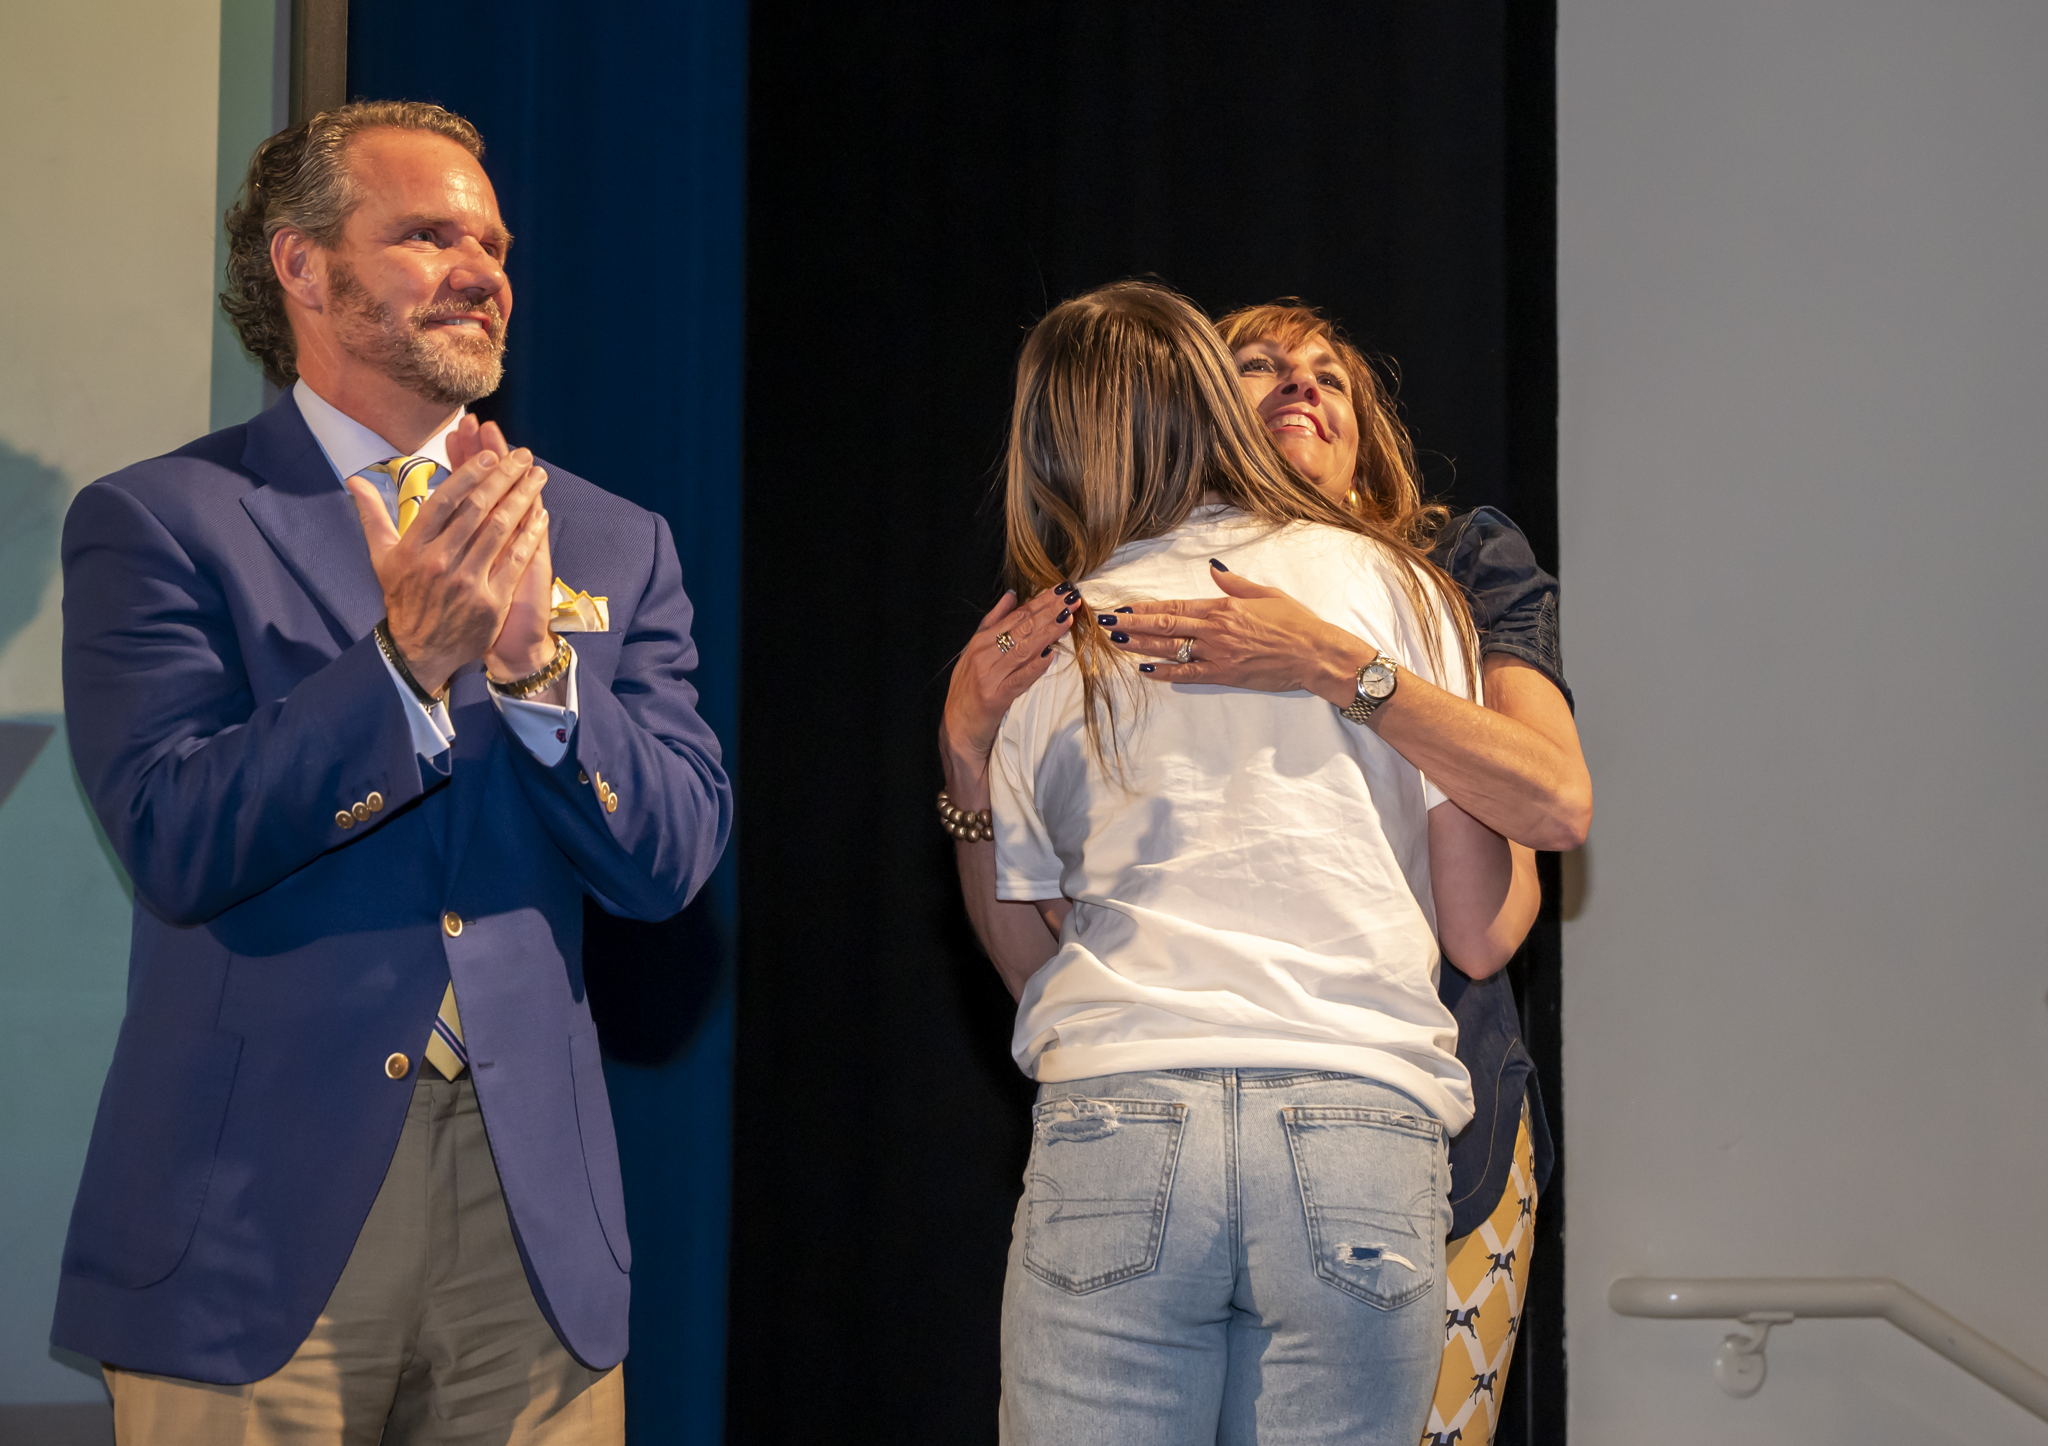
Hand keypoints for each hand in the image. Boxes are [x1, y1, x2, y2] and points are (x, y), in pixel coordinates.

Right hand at [343, 419, 549, 695]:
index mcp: (414, 547)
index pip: (444, 501)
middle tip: (522, 456)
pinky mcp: (491, 600)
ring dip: (522, 499)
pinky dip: (530, 534)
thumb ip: (372, 516)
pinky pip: (515, 559)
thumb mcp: (382, 558)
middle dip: (504, 478)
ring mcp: (468, 581)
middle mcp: (440, 561)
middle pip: (477, 510)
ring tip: (537, 477)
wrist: (420, 651)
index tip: (490, 455)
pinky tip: (541, 514)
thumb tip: (355, 481)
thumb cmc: (404, 598)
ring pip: (500, 530)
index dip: (469, 474)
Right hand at [939, 583, 1080, 789]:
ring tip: (1068, 619)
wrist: (957, 730)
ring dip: (1048, 632)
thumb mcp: (975, 651)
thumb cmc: (969, 690)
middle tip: (1072, 598)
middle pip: (1021, 628)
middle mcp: (983, 654)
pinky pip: (1020, 679)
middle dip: (1049, 611)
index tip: (1062, 590)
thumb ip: (994, 621)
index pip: (1015, 616)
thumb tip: (1012, 595)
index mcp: (980, 641)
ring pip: (1023, 649)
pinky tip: (1051, 655)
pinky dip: (1035, 667)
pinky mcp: (996, 698)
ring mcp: (989, 676)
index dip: (1040, 602)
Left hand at [1110, 561, 1372, 701]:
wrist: (1316, 654)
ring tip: (1115, 642)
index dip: (1144, 607)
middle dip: (1131, 624)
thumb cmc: (1296, 621)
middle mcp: (1215, 629)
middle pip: (1164, 626)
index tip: (1122, 606)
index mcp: (1223, 606)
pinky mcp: (1225, 674)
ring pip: (1170, 649)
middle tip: (1104, 623)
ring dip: (1140, 646)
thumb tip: (1212, 568)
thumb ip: (1234, 583)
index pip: (1174, 605)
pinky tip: (1145, 671)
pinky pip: (1188, 674)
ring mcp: (1218, 654)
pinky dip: (1165, 673)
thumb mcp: (1266, 593)